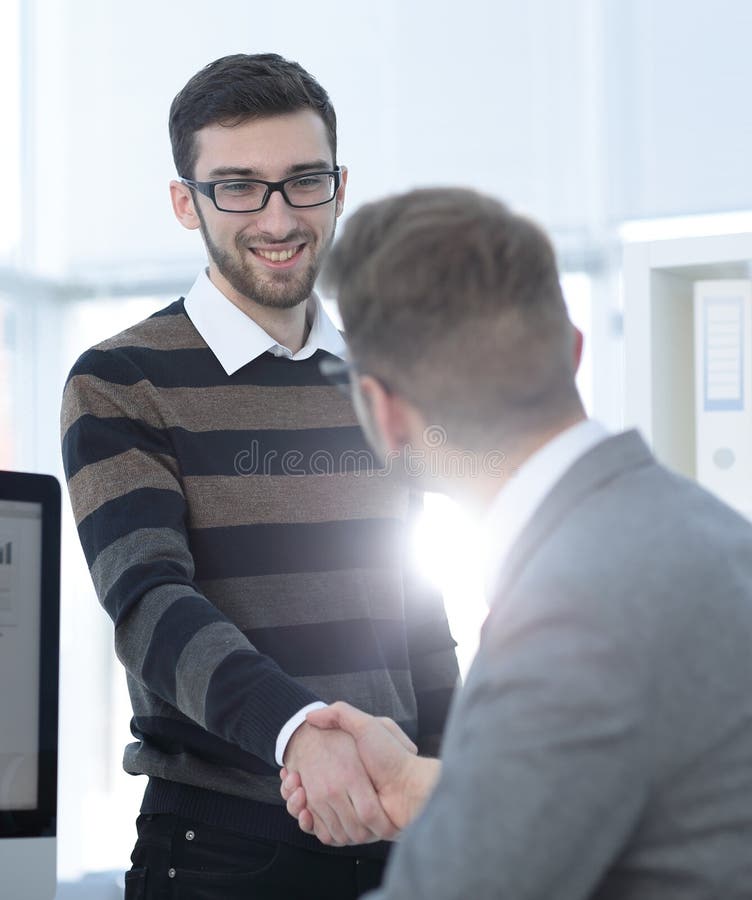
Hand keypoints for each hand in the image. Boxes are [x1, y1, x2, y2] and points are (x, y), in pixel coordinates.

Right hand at [282, 703, 439, 834]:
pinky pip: (321, 832)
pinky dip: (308, 822)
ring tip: (296, 789)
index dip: (295, 777)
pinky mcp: (348, 830)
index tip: (289, 769)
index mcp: (345, 774)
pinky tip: (303, 809)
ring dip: (295, 804)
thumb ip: (341, 714)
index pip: (309, 778)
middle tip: (290, 778)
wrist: (409, 787)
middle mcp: (343, 794)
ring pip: (308, 813)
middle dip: (291, 790)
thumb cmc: (389, 755)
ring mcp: (345, 813)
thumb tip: (311, 716)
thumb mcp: (365, 725)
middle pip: (305, 796)